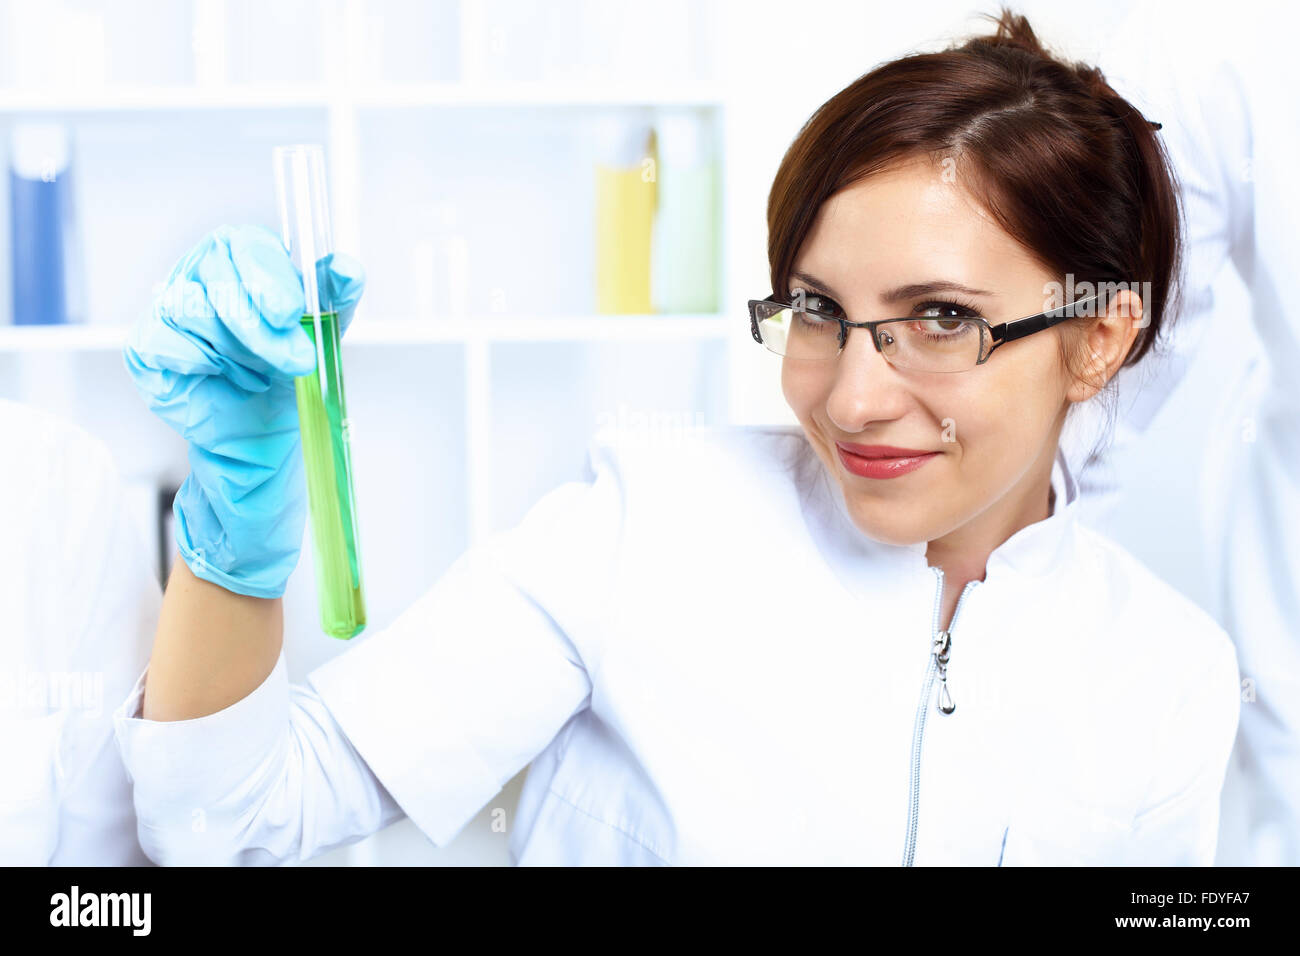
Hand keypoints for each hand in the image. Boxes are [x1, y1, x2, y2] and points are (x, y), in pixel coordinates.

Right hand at [124, 224, 364, 597]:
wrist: (264, 437)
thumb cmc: (288, 375)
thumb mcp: (323, 331)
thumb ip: (334, 296)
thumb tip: (349, 269)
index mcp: (243, 259)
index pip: (245, 243)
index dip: (268, 275)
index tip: (292, 312)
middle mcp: (201, 274)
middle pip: (219, 275)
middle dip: (262, 324)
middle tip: (296, 360)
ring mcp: (168, 306)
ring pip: (194, 308)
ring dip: (239, 349)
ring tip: (260, 375)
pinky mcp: (147, 346)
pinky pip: (169, 344)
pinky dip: (203, 365)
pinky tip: (222, 380)